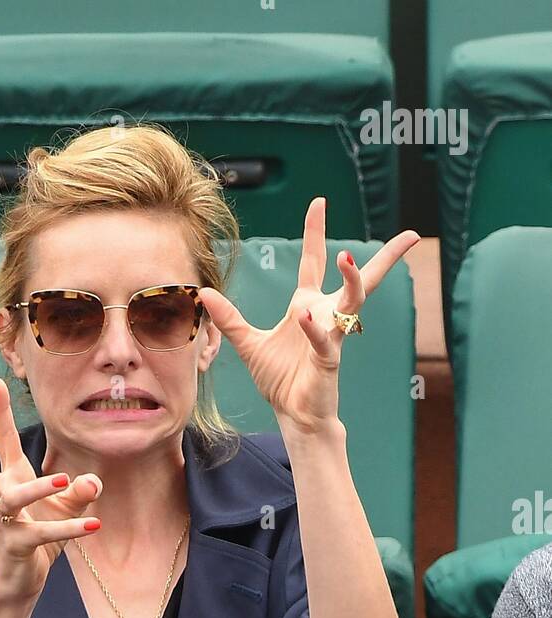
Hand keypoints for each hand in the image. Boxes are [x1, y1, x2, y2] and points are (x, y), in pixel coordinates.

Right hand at [0, 378, 101, 601]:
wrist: (25, 579)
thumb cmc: (42, 536)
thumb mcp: (67, 508)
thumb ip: (81, 491)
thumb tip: (91, 481)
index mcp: (13, 479)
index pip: (4, 441)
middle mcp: (4, 495)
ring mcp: (7, 520)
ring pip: (16, 499)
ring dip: (39, 488)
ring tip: (63, 480)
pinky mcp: (19, 544)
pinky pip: (44, 532)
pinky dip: (70, 528)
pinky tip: (94, 524)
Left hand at [198, 197, 418, 434]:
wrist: (294, 415)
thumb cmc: (280, 380)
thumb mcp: (249, 344)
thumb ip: (230, 318)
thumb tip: (206, 292)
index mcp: (308, 305)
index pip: (313, 261)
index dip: (316, 232)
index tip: (319, 202)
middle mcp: (326, 315)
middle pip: (360, 279)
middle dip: (385, 257)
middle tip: (410, 235)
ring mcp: (331, 335)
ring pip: (352, 302)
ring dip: (352, 279)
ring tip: (344, 258)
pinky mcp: (328, 359)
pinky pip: (324, 339)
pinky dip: (315, 327)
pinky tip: (306, 315)